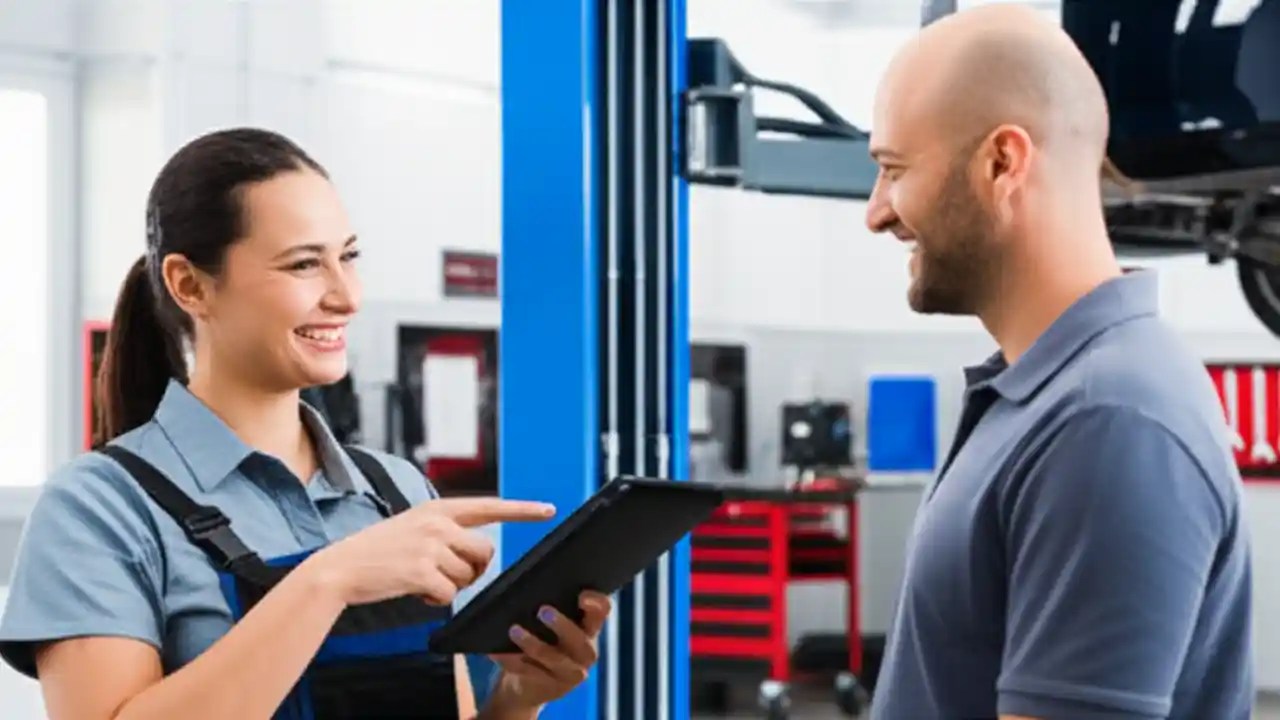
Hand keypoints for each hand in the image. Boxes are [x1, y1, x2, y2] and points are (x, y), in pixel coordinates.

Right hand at [302, 497, 555, 605]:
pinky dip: (434, 598)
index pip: (489, 506)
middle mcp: (438, 523)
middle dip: (472, 570)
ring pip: (467, 575)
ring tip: (419, 578)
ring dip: (449, 585)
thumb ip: (444, 533)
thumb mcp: (413, 528)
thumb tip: (477, 556)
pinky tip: (413, 590)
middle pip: (485, 553)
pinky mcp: (423, 571)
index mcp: (438, 508)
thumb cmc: (377, 553)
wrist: (339, 569)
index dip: (521, 510)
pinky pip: (449, 593)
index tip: (548, 509)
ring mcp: (431, 546)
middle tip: (443, 573)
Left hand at [486, 591, 611, 713]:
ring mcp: (571, 673)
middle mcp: (586, 651)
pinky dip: (511, 661)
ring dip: (532, 643)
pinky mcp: (552, 688)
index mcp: (589, 628)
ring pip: (553, 658)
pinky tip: (497, 652)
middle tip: (543, 610)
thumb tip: (531, 584)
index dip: (596, 602)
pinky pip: (530, 673)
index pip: (601, 611)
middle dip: (562, 625)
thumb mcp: (550, 625)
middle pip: (580, 639)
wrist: (528, 685)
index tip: (581, 594)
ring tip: (514, 630)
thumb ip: (552, 606)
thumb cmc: (540, 640)